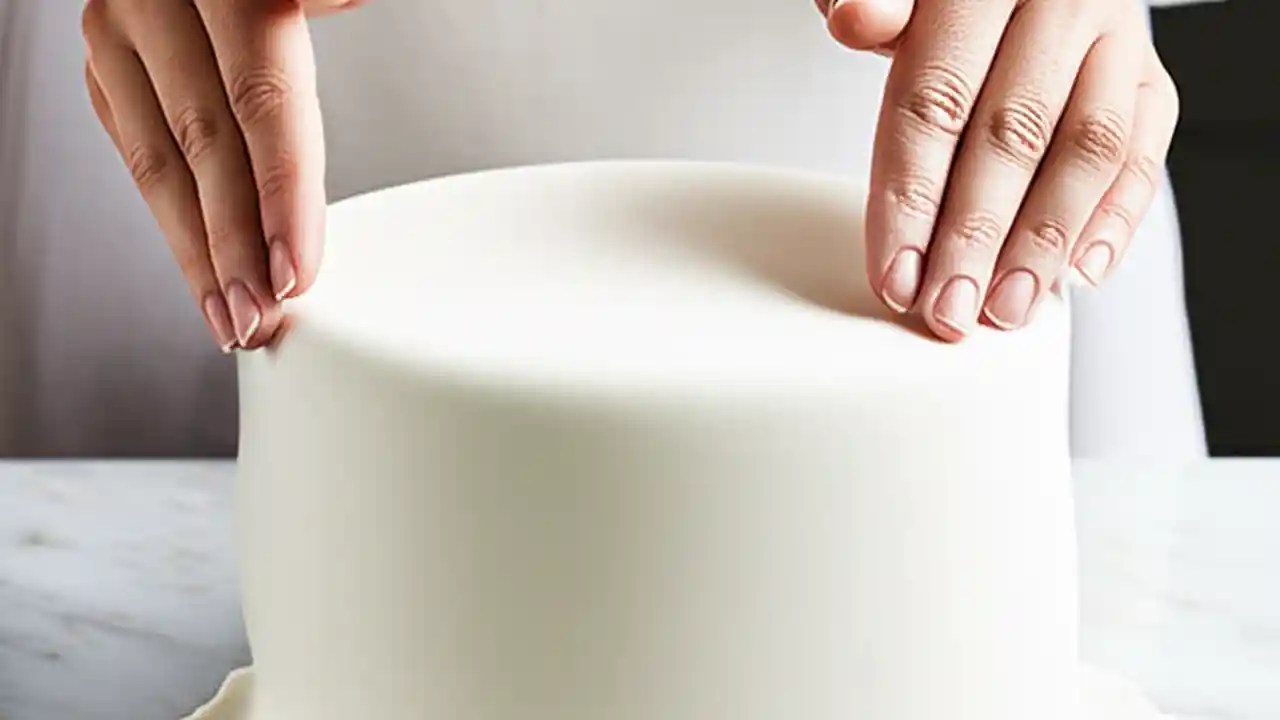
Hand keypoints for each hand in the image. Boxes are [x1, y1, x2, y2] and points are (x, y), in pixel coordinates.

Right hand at [82, 0, 363, 351]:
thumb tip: (340, 4)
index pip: (259, 95)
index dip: (280, 192)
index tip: (298, 268)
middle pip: (204, 141)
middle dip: (235, 244)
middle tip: (264, 317)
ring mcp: (122, 24)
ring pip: (156, 156)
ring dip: (197, 251)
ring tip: (231, 317)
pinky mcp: (110, 55)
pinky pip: (137, 147)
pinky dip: (173, 215)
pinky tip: (200, 265)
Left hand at [817, 0, 1178, 339]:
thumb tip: (858, 19)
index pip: (935, 99)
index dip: (911, 197)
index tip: (894, 271)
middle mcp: (1062, 0)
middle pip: (1014, 134)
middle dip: (976, 238)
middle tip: (948, 308)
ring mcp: (1115, 39)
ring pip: (1089, 151)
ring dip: (1044, 244)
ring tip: (1006, 307)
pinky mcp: (1149, 76)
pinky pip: (1144, 151)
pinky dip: (1115, 219)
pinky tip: (1079, 271)